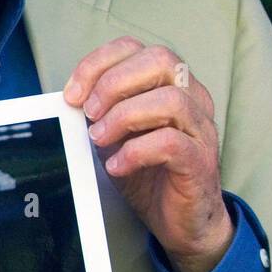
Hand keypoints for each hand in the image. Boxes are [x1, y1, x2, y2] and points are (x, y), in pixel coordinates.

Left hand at [64, 37, 233, 271]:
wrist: (181, 222)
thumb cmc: (149, 173)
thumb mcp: (116, 136)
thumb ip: (101, 113)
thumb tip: (71, 98)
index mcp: (171, 83)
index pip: (136, 49)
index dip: (99, 63)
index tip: (72, 92)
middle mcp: (193, 98)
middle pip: (160, 60)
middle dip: (113, 83)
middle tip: (88, 112)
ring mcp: (201, 129)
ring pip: (170, 99)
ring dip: (124, 116)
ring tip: (99, 139)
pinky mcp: (200, 161)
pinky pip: (171, 142)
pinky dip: (136, 151)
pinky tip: (117, 165)